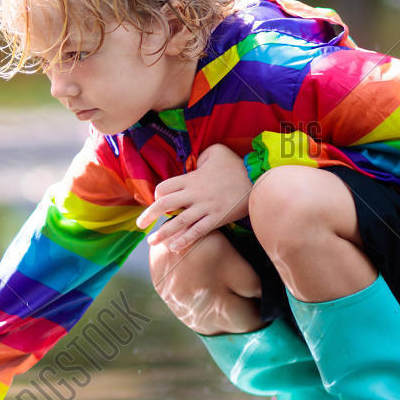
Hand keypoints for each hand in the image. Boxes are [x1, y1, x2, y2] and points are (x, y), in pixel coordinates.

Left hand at [135, 143, 251, 253]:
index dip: (157, 195)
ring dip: (163, 233)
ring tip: (152, 242)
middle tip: (140, 224)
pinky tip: (174, 248)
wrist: (258, 178)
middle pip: (164, 204)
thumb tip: (193, 162)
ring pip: (179, 222)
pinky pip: (198, 231)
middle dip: (149, 215)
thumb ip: (201, 156)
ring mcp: (206, 207)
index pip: (164, 188)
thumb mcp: (217, 151)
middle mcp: (195, 193)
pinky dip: (185, 240)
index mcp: (192, 177)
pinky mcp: (217, 218)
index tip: (158, 201)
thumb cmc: (236, 164)